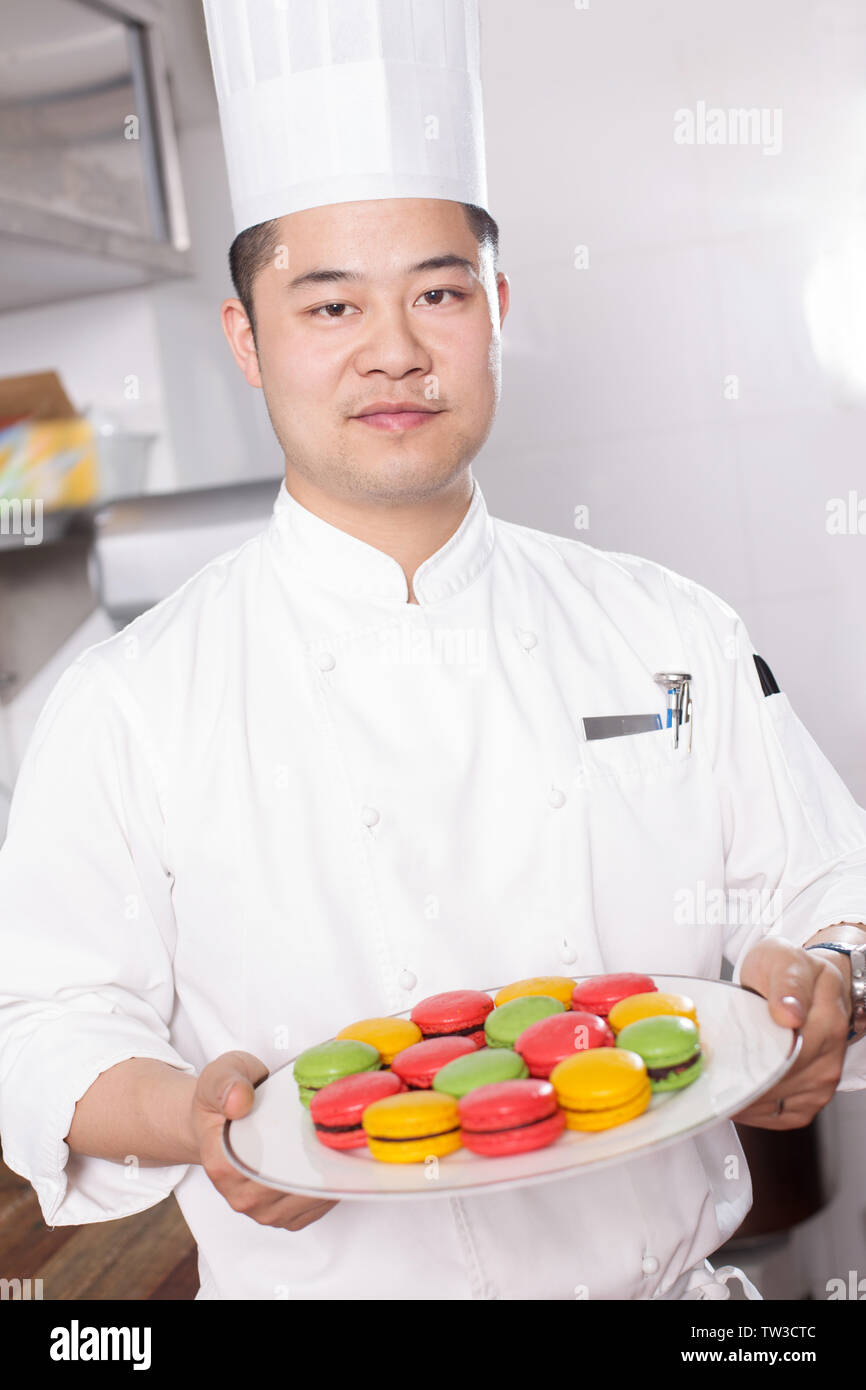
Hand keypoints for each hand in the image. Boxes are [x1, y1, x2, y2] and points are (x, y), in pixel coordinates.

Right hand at [193, 1050, 337, 1229]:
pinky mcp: (283, 1217)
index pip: (270, 1168)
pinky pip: (317, 1207)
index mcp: (222, 1165)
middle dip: (323, 1158)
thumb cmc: (224, 1097)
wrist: (221, 1119)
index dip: (302, 1148)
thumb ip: (226, 1084)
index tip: (323, 1124)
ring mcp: (263, 1211)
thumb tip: (238, 1101)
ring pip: (311, 1199)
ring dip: (332, 1173)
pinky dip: (332, 1186)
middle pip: (296, 1185)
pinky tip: (337, 1158)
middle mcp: (241, 1196)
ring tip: (342, 1140)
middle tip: (341, 1127)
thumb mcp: (220, 1075)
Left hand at [731, 937, 849, 1128]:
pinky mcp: (812, 1097)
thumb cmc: (790, 969)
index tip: (721, 1064)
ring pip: (777, 1103)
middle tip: (705, 1076)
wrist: (806, 981)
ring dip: (743, 1098)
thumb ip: (787, 984)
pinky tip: (734, 1098)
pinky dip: (754, 1112)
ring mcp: (823, 1079)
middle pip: (779, 1082)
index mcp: (826, 1018)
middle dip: (740, 1081)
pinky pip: (782, 1117)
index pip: (791, 1054)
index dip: (753, 1063)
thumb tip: (789, 1013)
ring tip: (714, 1084)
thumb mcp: (783, 959)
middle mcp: (829, 1054)